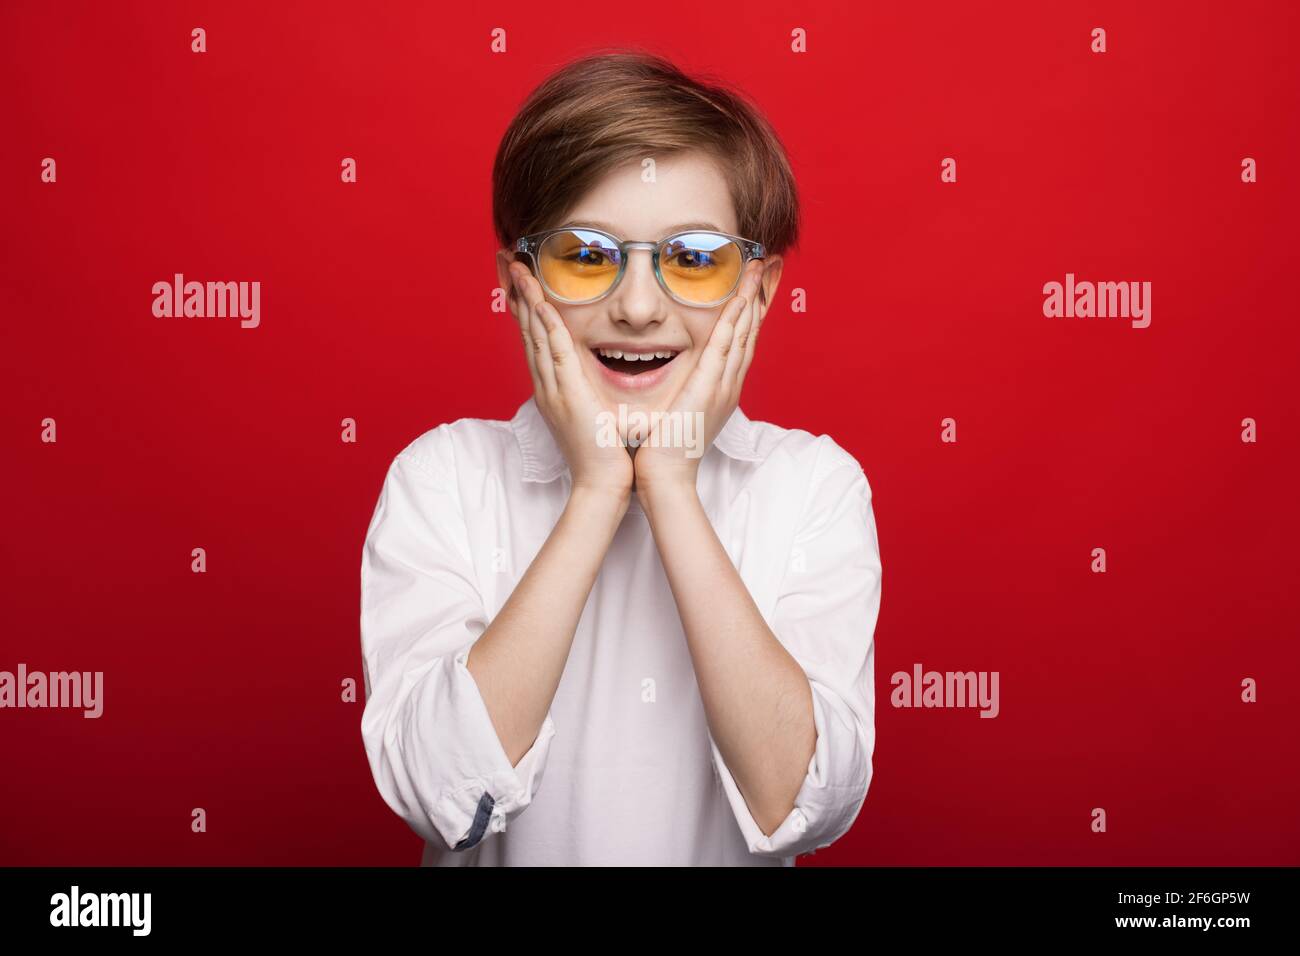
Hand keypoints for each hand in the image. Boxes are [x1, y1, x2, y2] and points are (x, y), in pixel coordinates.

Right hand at [507, 261, 633, 500]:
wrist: (601, 482)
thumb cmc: (604, 452)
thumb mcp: (594, 412)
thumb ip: (589, 390)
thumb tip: (594, 375)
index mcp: (551, 386)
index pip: (534, 337)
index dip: (525, 305)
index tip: (519, 278)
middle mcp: (545, 383)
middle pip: (525, 328)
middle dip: (516, 292)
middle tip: (506, 259)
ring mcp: (553, 387)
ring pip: (535, 334)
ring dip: (526, 299)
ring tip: (517, 268)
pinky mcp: (567, 392)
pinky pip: (555, 351)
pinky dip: (547, 324)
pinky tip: (542, 302)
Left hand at [631, 260, 766, 495]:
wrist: (665, 475)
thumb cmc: (665, 448)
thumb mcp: (680, 411)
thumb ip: (683, 391)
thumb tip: (678, 377)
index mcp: (722, 388)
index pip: (741, 340)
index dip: (752, 309)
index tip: (758, 282)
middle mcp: (730, 383)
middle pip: (751, 330)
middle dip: (762, 294)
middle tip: (772, 263)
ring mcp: (723, 384)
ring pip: (744, 332)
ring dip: (753, 297)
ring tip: (762, 267)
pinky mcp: (709, 386)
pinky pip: (726, 345)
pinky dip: (735, 319)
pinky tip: (741, 297)